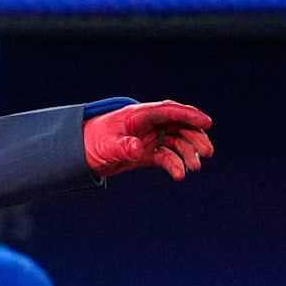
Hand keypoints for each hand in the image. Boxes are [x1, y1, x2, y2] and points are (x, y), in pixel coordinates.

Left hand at [83, 100, 212, 179]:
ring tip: (194, 167)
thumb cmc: (91, 142)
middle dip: (194, 137)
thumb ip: (122, 146)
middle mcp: (146, 125)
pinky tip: (179, 175)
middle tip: (207, 152)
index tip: (207, 122)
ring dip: (188, 152)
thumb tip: (137, 149)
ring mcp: (148, 139)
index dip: (189, 115)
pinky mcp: (146, 153)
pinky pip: (166, 157)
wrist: (79, 154)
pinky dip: (174, 165)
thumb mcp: (106, 144)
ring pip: (176, 141)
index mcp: (138, 115)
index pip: (168, 111)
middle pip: (178, 125)